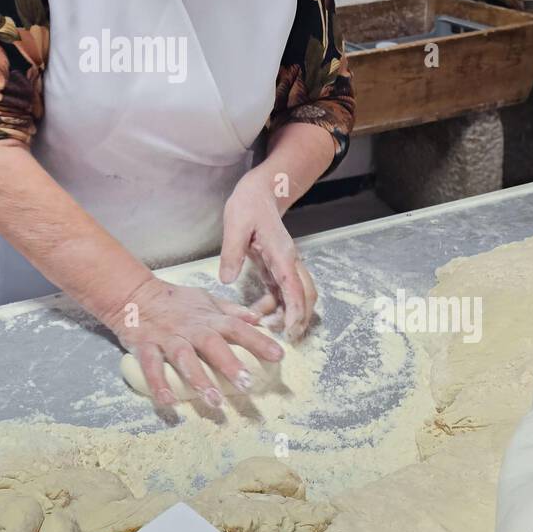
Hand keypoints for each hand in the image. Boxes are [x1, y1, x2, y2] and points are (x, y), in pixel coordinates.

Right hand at [105, 273, 283, 408]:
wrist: (135, 295)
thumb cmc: (176, 302)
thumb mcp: (205, 299)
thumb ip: (230, 311)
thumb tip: (257, 318)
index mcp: (207, 318)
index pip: (236, 327)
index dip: (257, 340)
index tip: (278, 356)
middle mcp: (190, 328)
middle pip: (212, 344)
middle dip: (229, 364)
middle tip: (248, 385)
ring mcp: (167, 338)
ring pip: (183, 358)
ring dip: (198, 379)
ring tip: (214, 401)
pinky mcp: (145, 346)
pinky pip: (151, 366)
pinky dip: (158, 383)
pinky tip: (168, 402)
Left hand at [219, 171, 317, 337]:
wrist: (260, 191)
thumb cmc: (249, 205)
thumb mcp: (235, 225)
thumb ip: (232, 252)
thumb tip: (227, 280)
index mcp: (282, 253)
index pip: (295, 288)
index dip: (295, 312)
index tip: (291, 332)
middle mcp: (289, 261)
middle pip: (305, 295)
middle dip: (300, 318)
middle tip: (286, 339)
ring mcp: (285, 264)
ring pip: (295, 295)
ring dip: (286, 313)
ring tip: (265, 327)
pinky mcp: (277, 266)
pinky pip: (282, 290)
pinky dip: (276, 304)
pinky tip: (259, 312)